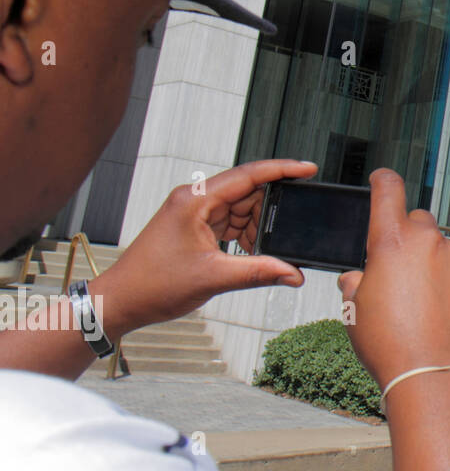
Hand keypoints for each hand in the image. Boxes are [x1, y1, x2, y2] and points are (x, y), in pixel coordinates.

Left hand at [90, 160, 317, 337]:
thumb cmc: (152, 284)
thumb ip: (259, 272)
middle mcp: (195, 200)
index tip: (309, 169)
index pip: (248, 175)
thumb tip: (293, 274)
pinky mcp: (195, 227)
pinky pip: (230, 222)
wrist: (120, 301)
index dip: (283, 170)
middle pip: (247, 192)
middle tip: (288, 231)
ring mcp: (194, 213)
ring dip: (257, 228)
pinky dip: (245, 236)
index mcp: (196, 200)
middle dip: (270, 211)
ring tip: (264, 251)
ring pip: (241, 209)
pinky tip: (251, 254)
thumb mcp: (213, 277)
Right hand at [338, 168, 449, 389]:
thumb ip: (355, 282)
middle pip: (418, 222)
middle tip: (400, 271)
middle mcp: (429, 242)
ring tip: (423, 305)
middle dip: (408, 238)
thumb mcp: (354, 311)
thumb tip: (358, 278)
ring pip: (443, 250)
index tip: (382, 180)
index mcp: (391, 242)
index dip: (383, 181)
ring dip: (433, 266)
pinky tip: (444, 312)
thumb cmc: (390, 344)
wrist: (432, 374)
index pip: (388, 190)